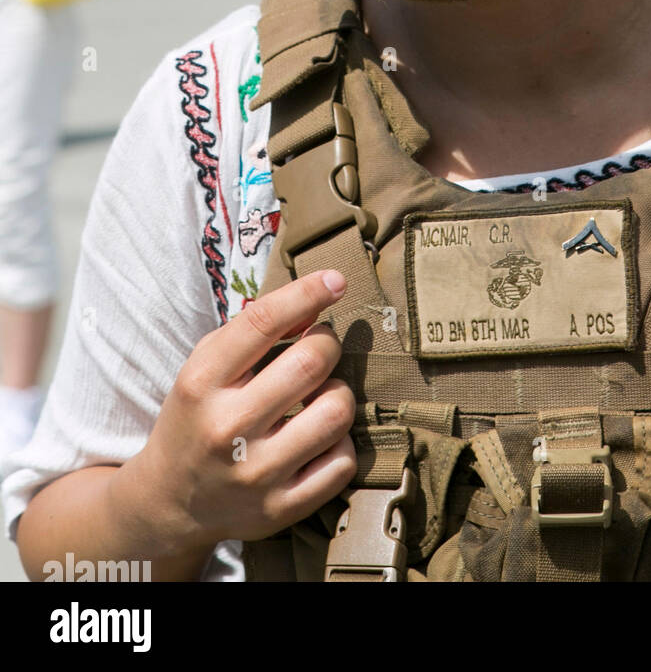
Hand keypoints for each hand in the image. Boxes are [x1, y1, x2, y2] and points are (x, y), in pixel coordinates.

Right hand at [131, 270, 356, 554]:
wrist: (167, 503)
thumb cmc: (197, 417)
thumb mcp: (206, 366)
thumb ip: (254, 330)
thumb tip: (317, 299)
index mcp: (200, 384)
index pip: (262, 322)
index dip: (307, 293)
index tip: (336, 280)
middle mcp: (226, 429)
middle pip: (312, 362)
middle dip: (327, 345)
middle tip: (319, 349)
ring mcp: (254, 474)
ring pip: (337, 411)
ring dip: (339, 394)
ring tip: (320, 396)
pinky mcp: (280, 509)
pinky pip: (343, 461)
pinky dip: (339, 442)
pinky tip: (318, 438)